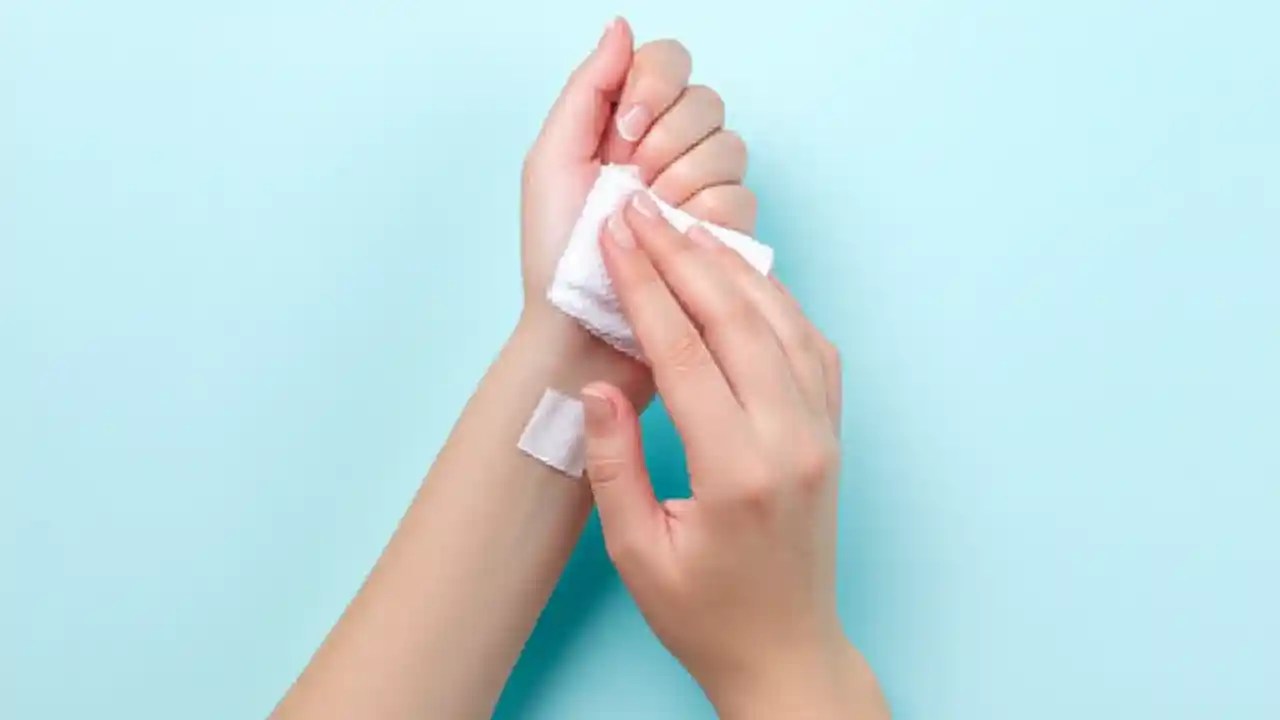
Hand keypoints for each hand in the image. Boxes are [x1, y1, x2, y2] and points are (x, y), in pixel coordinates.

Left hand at [519, 18, 755, 398]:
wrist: (577, 326)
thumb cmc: (555, 250)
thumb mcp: (552, 159)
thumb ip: (588, 88)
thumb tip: (621, 26)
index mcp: (629, 122)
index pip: (669, 62)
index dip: (653, 87)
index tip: (621, 133)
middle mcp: (673, 148)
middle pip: (706, 101)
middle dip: (664, 142)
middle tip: (629, 185)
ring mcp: (704, 189)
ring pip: (729, 147)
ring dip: (681, 182)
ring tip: (647, 220)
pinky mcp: (727, 232)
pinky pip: (739, 199)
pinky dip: (700, 219)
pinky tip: (672, 243)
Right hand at [578, 195, 888, 717]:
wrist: (786, 650)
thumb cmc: (705, 614)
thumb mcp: (637, 553)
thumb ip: (614, 465)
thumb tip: (597, 387)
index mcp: (737, 470)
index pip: (684, 351)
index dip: (644, 286)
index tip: (613, 237)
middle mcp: (791, 439)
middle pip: (735, 318)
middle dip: (680, 256)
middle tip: (639, 211)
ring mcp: (821, 431)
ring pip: (780, 321)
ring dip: (729, 267)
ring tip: (681, 228)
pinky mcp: (831, 431)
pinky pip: (810, 345)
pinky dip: (774, 300)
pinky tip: (742, 278)